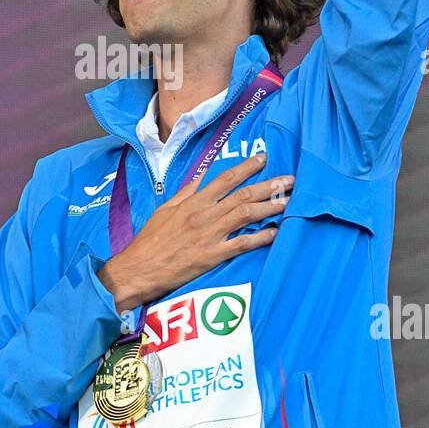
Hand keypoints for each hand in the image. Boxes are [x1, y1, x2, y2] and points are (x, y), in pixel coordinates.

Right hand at [97, 153, 293, 311]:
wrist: (139, 269)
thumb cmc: (150, 241)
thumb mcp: (165, 210)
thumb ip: (186, 192)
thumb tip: (201, 176)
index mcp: (193, 202)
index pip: (225, 179)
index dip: (247, 167)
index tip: (263, 158)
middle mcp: (204, 215)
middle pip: (243, 194)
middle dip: (269, 185)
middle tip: (290, 180)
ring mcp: (209, 235)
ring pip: (246, 215)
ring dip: (270, 206)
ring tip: (288, 201)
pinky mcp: (212, 256)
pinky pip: (242, 244)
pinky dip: (260, 238)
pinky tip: (275, 233)